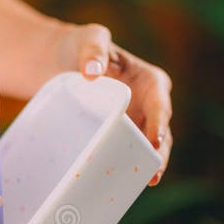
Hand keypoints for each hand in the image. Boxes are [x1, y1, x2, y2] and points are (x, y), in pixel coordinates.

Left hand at [57, 24, 172, 184]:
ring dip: (148, 165)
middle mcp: (149, 104)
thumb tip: (93, 73)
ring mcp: (137, 122)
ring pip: (148, 148)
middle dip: (159, 154)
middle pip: (160, 132)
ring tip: (144, 183)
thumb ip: (93, 51)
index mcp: (150, 81)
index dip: (159, 124)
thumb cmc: (80, 47)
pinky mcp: (121, 134)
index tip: (155, 142)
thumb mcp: (89, 40)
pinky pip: (129, 152)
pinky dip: (128, 166)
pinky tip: (122, 183)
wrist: (62, 63)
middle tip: (153, 174)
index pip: (159, 105)